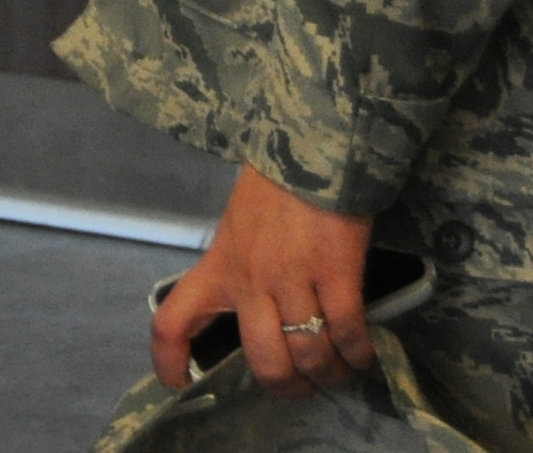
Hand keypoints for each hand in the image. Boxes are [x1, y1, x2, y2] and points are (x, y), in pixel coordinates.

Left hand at [151, 166, 379, 397]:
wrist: (312, 144)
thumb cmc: (275, 184)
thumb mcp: (239, 227)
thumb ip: (243, 268)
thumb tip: (264, 313)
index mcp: (219, 266)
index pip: (173, 321)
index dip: (169, 361)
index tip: (180, 384)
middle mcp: (250, 279)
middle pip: (263, 360)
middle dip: (286, 387)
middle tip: (302, 386)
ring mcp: (293, 277)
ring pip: (308, 353)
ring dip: (329, 372)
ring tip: (339, 371)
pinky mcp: (336, 271)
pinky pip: (345, 331)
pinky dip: (357, 352)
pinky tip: (363, 353)